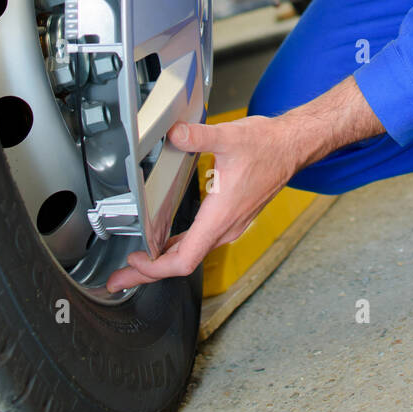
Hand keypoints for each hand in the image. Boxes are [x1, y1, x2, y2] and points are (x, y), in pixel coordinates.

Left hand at [105, 115, 291, 291]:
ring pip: (192, 253)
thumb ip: (198, 136)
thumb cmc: (268, 146)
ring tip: (138, 264)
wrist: (292, 146)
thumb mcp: (230, 136)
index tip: (132, 264)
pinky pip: (201, 241)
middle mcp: (226, 226)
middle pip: (183, 262)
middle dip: (149, 272)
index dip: (154, 268)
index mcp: (221, 216)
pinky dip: (179, 247)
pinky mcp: (232, 216)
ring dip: (163, 261)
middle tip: (119, 278)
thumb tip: (174, 133)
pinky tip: (166, 240)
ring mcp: (230, 223)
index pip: (184, 260)